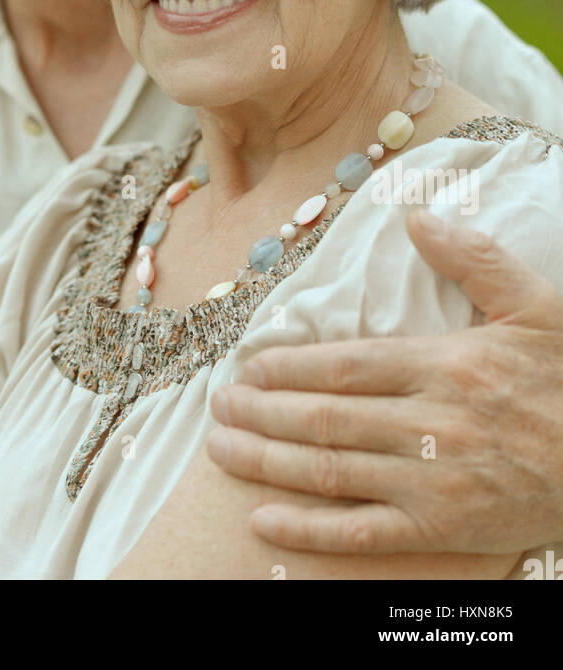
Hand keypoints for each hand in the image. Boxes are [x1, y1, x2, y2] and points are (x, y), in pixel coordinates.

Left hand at [207, 209, 562, 555]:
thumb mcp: (536, 306)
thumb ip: (474, 259)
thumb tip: (417, 216)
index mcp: (446, 366)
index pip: (347, 365)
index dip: (290, 367)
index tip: (248, 366)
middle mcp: (430, 424)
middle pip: (326, 417)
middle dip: (262, 413)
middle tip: (216, 408)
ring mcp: (433, 481)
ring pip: (332, 470)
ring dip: (268, 461)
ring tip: (220, 450)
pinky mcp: (442, 528)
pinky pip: (362, 531)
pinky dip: (309, 529)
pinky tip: (265, 519)